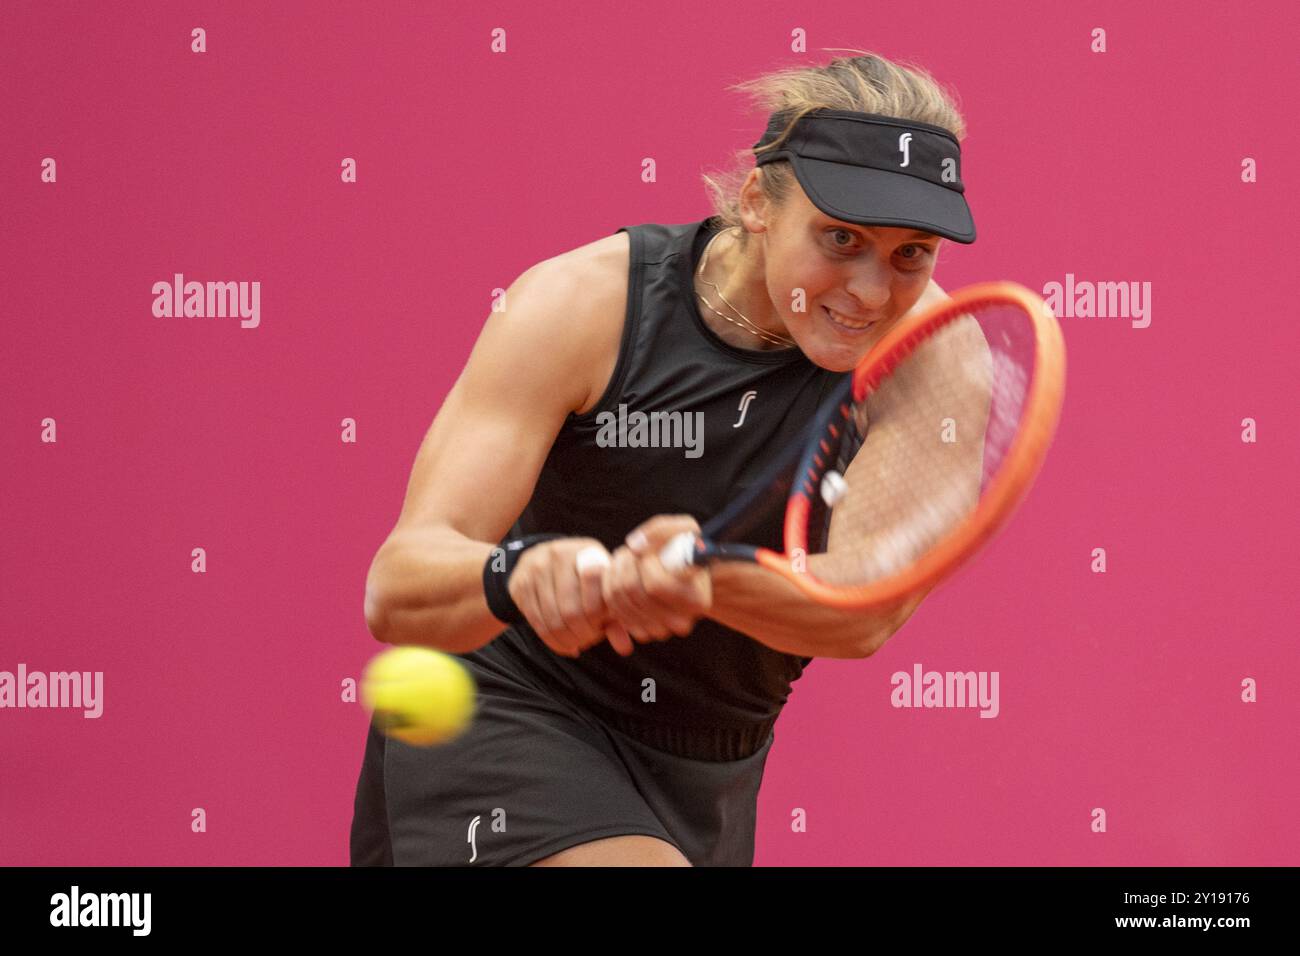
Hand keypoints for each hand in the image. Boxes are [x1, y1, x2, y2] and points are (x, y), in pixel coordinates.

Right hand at [508, 537, 619, 658]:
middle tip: (588, 640)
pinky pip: (536, 621)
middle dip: (582, 634)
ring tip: (577, 643)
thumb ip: (616, 615)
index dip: (600, 619)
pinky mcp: (520, 584)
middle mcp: (560, 554)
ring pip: (553, 620)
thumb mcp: (602, 589)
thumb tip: (624, 647)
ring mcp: (536, 568)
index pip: (597, 594)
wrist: (544, 561)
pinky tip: (563, 643)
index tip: (601, 627)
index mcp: (588, 551)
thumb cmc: (583, 580)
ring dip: (567, 639)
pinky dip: (551, 640)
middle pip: (572, 611)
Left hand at [601, 515, 712, 649]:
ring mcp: (662, 630)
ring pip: (619, 603)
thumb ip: (661, 530)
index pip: (656, 585)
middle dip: (625, 565)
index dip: (645, 562)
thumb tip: (635, 546)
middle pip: (633, 592)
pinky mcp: (645, 632)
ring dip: (614, 575)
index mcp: (696, 598)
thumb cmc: (686, 549)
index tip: (648, 551)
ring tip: (625, 561)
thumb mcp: (684, 529)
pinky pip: (616, 612)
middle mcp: (681, 621)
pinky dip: (612, 592)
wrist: (686, 574)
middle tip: (629, 552)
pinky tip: (622, 578)